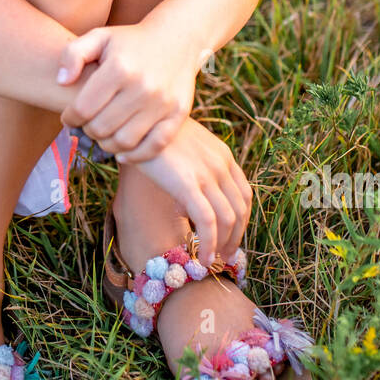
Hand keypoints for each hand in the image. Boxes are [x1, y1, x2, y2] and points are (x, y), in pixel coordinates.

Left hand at [56, 21, 198, 160]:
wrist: (177, 39)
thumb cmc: (129, 41)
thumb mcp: (99, 37)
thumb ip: (73, 54)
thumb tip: (61, 81)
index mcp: (119, 68)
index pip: (83, 108)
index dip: (70, 117)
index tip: (69, 116)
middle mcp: (142, 87)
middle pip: (101, 128)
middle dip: (87, 129)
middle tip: (87, 123)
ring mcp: (162, 103)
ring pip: (124, 142)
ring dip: (107, 144)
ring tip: (103, 133)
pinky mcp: (177, 114)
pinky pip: (154, 147)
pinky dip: (136, 155)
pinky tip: (123, 151)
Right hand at [127, 116, 252, 265]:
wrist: (136, 117)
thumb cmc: (153, 133)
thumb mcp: (184, 146)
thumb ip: (195, 166)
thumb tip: (191, 193)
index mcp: (223, 155)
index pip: (244, 195)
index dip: (241, 221)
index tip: (231, 237)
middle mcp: (221, 164)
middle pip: (240, 210)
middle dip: (235, 238)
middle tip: (224, 257)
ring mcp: (207, 174)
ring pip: (227, 219)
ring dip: (223, 245)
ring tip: (212, 262)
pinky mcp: (188, 184)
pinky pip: (208, 222)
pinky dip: (210, 244)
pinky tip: (203, 258)